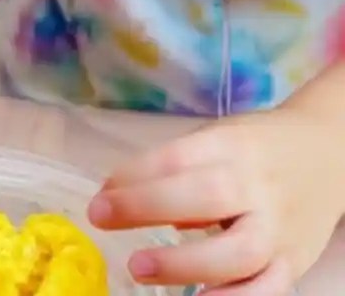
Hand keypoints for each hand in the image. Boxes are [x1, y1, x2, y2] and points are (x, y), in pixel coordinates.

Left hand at [89, 105, 344, 293]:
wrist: (329, 155)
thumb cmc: (255, 149)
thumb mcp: (215, 140)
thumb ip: (174, 167)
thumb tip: (118, 196)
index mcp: (233, 146)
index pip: (178, 157)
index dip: (134, 176)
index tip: (99, 194)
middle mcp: (260, 186)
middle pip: (208, 196)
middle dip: (148, 207)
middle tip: (101, 218)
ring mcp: (281, 228)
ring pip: (240, 252)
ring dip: (184, 264)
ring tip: (138, 267)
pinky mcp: (294, 262)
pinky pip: (269, 289)